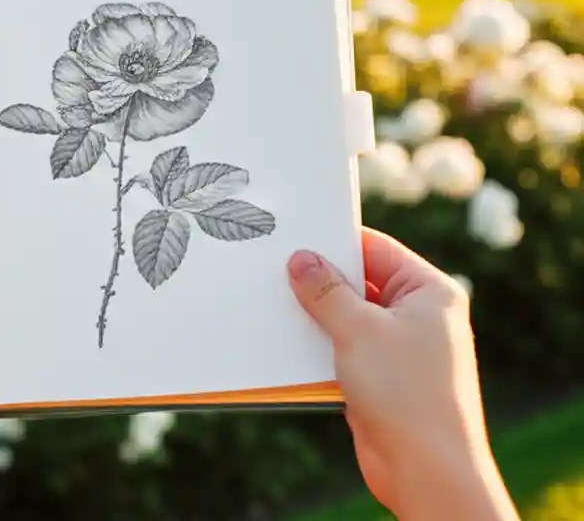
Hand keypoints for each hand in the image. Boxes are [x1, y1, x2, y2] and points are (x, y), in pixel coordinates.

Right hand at [286, 229, 516, 520]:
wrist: (427, 470)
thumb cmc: (407, 394)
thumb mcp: (359, 330)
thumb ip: (326, 291)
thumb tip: (302, 260)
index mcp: (431, 292)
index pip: (377, 249)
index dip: (335, 243)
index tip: (294, 238)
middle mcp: (421, 316)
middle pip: (361, 283)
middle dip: (321, 282)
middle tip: (275, 270)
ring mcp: (402, 349)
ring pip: (350, 318)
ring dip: (317, 317)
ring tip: (276, 307)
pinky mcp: (383, 379)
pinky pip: (345, 350)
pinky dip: (320, 346)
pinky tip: (288, 343)